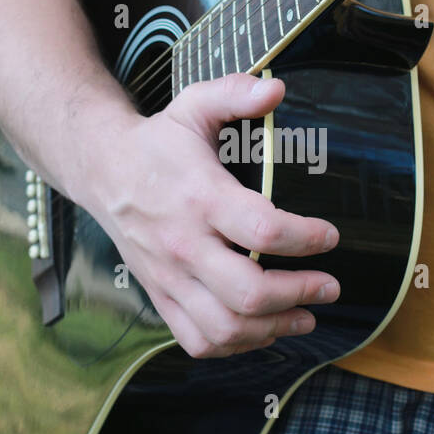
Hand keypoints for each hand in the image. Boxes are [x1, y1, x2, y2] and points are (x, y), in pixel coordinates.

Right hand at [77, 73, 339, 357]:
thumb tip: (277, 88)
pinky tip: (263, 329)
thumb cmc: (160, 142)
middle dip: (299, 293)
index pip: (262, 231)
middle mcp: (184, 245)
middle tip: (330, 286)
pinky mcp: (162, 296)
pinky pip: (198, 340)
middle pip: (248, 293)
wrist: (103, 170)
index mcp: (200, 198)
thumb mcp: (195, 105)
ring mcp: (170, 277)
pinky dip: (236, 344)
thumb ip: (236, 93)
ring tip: (306, 315)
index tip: (330, 236)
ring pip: (225, 326)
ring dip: (274, 328)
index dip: (305, 238)